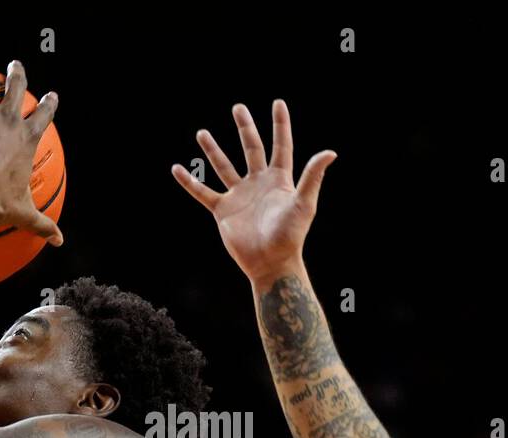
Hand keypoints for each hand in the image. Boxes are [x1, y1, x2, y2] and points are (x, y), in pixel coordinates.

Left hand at [0, 38, 62, 246]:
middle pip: (16, 87)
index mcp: (27, 139)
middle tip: (15, 64)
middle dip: (17, 73)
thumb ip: (44, 225)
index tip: (51, 96)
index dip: (49, 104)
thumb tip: (59, 242)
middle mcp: (8, 121)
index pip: (43, 116)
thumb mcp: (25, 214)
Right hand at [172, 100, 334, 282]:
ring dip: (213, 150)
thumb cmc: (290, 236)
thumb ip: (313, 177)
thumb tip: (330, 152)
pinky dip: (190, 182)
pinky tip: (177, 169)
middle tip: (238, 107)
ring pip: (224, 167)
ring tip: (202, 132)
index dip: (280, 124)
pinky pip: (203, 193)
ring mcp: (240, 196)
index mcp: (279, 180)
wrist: (270, 263)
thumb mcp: (304, 204)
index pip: (281, 146)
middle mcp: (259, 183)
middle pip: (251, 149)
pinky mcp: (223, 211)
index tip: (278, 103)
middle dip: (245, 128)